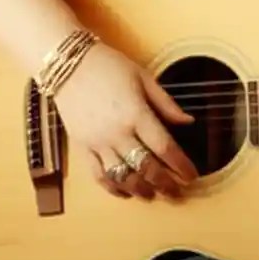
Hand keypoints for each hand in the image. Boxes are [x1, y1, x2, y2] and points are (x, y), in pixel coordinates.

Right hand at [50, 40, 198, 199]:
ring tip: (153, 195)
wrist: (66, 64)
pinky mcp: (82, 147)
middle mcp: (117, 132)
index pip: (165, 147)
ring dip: (141, 190)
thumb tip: (188, 122)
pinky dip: (113, 187)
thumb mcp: (143, 77)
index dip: (181, 165)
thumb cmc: (108, 66)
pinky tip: (125, 192)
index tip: (192, 175)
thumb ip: (166, 104)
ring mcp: (98, 142)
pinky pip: (98, 175)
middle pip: (146, 168)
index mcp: (136, 113)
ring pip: (123, 177)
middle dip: (166, 184)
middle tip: (177, 192)